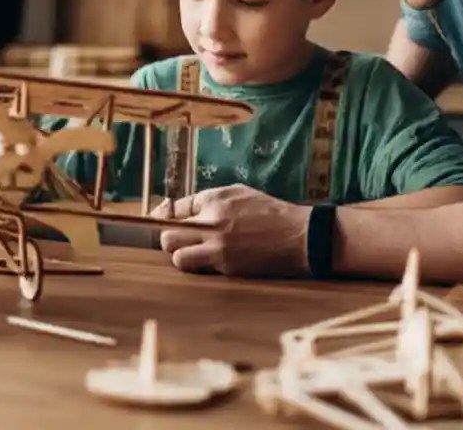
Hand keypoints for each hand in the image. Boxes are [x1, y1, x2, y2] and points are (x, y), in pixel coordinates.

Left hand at [150, 184, 311, 276]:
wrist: (299, 237)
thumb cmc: (270, 213)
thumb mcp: (239, 194)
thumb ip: (209, 202)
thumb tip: (179, 210)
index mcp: (215, 200)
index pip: (175, 209)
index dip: (166, 216)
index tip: (163, 220)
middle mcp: (212, 223)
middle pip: (167, 235)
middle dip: (170, 239)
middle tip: (180, 241)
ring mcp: (218, 248)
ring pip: (178, 258)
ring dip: (182, 257)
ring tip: (194, 254)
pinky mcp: (227, 267)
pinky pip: (200, 269)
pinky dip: (202, 266)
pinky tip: (214, 260)